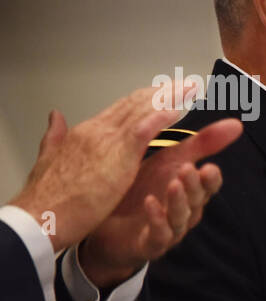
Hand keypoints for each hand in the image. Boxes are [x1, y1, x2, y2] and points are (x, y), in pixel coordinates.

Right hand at [7, 80, 195, 252]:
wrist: (39, 215)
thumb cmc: (48, 197)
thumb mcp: (50, 160)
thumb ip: (56, 137)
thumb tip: (55, 116)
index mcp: (86, 133)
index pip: (120, 109)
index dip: (144, 99)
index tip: (163, 91)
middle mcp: (97, 131)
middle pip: (135, 104)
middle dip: (163, 93)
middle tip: (186, 85)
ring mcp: (106, 141)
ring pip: (142, 110)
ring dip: (169, 98)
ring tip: (190, 89)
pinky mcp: (115, 156)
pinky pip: (143, 130)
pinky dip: (161, 118)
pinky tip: (178, 110)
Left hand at [77, 116, 243, 288]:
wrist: (110, 227)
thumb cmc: (145, 189)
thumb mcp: (171, 162)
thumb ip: (202, 145)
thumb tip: (236, 124)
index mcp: (192, 192)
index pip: (209, 186)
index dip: (211, 179)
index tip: (210, 168)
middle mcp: (185, 212)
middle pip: (196, 200)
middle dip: (194, 186)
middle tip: (188, 169)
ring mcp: (170, 230)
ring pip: (180, 217)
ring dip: (178, 202)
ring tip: (173, 185)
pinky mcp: (150, 244)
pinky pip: (158, 235)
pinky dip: (156, 220)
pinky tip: (150, 204)